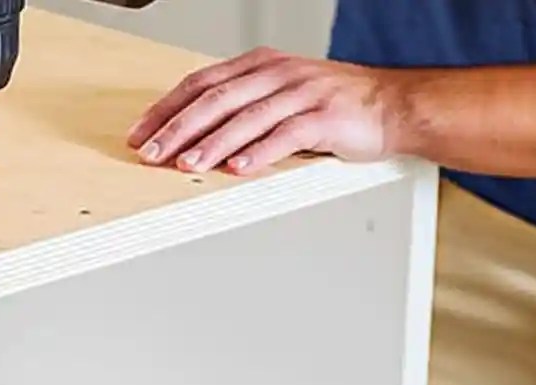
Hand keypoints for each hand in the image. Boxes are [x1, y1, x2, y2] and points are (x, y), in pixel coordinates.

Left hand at [126, 47, 404, 174]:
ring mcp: (302, 92)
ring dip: (212, 144)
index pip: (200, 83)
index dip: (166, 109)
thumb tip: (192, 140)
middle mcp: (278, 73)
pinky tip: (238, 169)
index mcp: (260, 64)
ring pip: (246, 117)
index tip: (140, 134)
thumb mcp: (280, 96)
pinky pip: (286, 135)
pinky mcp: (325, 116)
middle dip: (178, 128)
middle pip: (216, 99)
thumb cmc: (335, 106)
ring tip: (186, 165)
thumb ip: (242, 109)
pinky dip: (259, 153)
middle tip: (151, 154)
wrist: (394, 105)